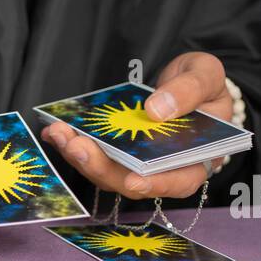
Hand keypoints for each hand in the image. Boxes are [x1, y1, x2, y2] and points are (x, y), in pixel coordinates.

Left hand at [42, 52, 232, 200]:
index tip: (133, 180)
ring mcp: (137, 165)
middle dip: (99, 166)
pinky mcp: (118, 155)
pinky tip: (55, 132)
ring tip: (58, 133)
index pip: (178, 181)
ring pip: (106, 173)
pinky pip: (95, 157)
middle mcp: (163, 170)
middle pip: (130, 181)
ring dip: (79, 156)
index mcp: (196, 159)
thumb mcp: (205, 76)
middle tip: (76, 145)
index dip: (156, 185)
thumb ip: (189, 90)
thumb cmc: (204, 85)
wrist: (187, 82)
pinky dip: (73, 145)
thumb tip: (156, 111)